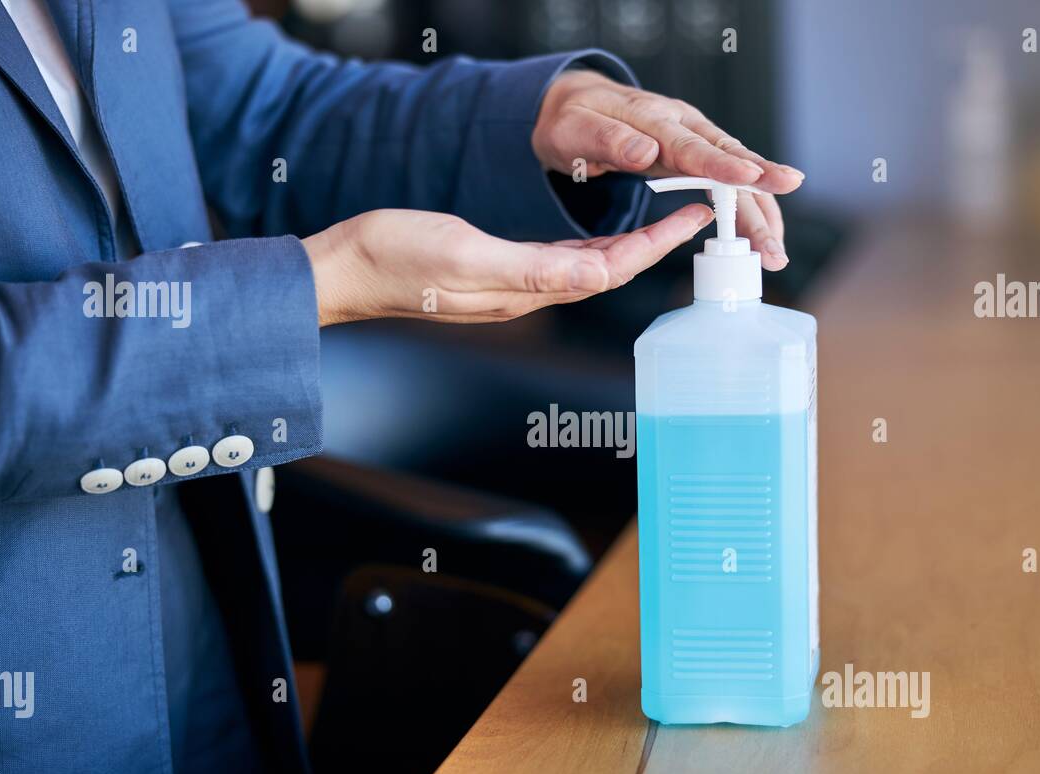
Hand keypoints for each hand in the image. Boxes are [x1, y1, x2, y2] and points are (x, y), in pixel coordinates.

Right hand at [302, 204, 712, 325]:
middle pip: (609, 270)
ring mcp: (511, 285)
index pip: (611, 268)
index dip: (655, 244)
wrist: (347, 268)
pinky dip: (590, 246)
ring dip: (627, 246)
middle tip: (692, 216)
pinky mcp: (494, 272)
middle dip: (654, 245)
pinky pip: (559, 262)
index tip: (690, 220)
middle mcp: (527, 292)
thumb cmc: (396, 259)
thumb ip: (535, 267)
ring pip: (587, 267)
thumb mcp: (469, 254)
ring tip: (660, 223)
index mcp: (527, 289)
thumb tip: (598, 275)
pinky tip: (597, 237)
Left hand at [531, 70, 803, 270]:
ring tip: (774, 254)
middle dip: (759, 202)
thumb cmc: (573, 120)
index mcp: (655, 118)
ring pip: (738, 176)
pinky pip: (729, 183)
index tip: (751, 178)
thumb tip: (645, 152)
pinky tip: (762, 236)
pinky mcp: (695, 156)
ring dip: (759, 215)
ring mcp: (694, 140)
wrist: (576, 104)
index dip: (723, 165)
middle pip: (730, 164)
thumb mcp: (576, 129)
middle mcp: (683, 125)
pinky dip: (748, 209)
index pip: (693, 145)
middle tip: (775, 240)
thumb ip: (609, 140)